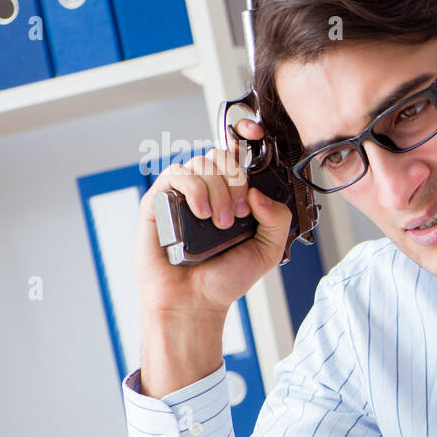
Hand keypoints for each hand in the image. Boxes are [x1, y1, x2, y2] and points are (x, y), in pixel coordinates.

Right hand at [136, 117, 292, 317]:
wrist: (195, 301)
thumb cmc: (226, 277)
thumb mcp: (268, 249)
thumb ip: (277, 218)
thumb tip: (260, 192)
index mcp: (234, 195)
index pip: (239, 155)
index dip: (246, 137)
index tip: (256, 135)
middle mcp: (209, 190)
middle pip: (223, 156)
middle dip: (238, 181)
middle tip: (241, 213)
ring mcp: (183, 193)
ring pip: (203, 163)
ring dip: (218, 191)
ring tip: (221, 224)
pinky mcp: (160, 200)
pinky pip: (178, 174)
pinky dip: (196, 190)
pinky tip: (202, 214)